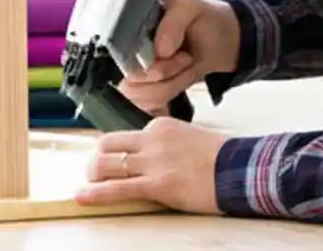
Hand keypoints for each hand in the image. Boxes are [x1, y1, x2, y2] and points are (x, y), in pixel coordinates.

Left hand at [76, 116, 229, 213]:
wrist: (239, 169)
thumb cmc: (221, 157)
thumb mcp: (188, 138)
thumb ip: (166, 143)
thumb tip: (150, 157)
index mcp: (161, 126)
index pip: (125, 135)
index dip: (113, 150)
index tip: (109, 159)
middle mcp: (152, 140)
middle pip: (108, 145)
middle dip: (96, 160)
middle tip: (93, 172)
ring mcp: (153, 162)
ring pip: (107, 165)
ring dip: (93, 175)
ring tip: (88, 184)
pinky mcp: (156, 185)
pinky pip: (117, 188)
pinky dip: (96, 193)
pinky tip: (83, 195)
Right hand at [119, 0, 238, 114]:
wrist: (221, 38)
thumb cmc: (202, 17)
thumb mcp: (191, 6)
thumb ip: (174, 21)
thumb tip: (160, 50)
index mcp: (127, 20)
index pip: (116, 51)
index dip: (143, 59)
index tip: (170, 52)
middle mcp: (123, 46)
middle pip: (127, 79)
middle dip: (163, 73)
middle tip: (185, 57)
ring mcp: (132, 69)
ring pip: (137, 95)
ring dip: (170, 84)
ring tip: (186, 65)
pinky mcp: (144, 88)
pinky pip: (146, 104)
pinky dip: (170, 93)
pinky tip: (182, 77)